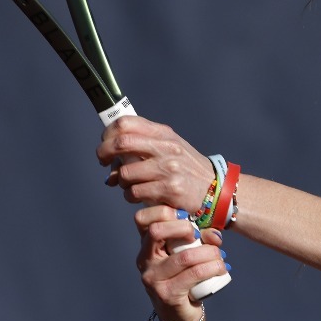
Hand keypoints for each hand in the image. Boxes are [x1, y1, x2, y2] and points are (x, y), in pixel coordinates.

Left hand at [97, 115, 215, 210]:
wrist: (217, 189)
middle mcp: (166, 147)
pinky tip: (138, 196)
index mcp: (163, 134)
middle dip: (104, 153)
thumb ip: (144, 144)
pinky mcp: (170, 189)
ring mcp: (168, 168)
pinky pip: (135, 192)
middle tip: (103, 163)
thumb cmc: (187, 169)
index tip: (105, 144)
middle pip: (121, 143)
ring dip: (120, 181)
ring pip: (125, 173)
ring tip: (127, 185)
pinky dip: (130, 196)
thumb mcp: (170, 147)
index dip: (108, 134)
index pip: (126, 123)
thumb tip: (111, 153)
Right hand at [135, 205, 226, 320]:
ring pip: (184, 256)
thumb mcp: (187, 254)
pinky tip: (221, 268)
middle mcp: (144, 260)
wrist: (180, 317)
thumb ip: (198, 239)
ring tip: (220, 257)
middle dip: (184, 227)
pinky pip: (194, 274)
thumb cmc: (184, 280)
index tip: (186, 219)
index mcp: (146, 246)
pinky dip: (212, 267)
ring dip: (209, 253)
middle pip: (156, 231)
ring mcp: (153, 278)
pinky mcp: (166, 293)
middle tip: (199, 236)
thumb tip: (214, 235)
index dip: (164, 211)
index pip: (142, 219)